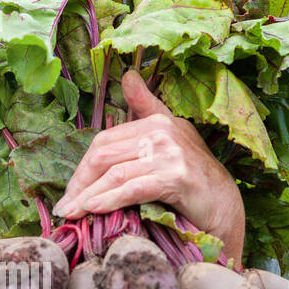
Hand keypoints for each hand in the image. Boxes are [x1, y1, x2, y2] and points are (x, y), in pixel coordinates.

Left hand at [52, 68, 245, 263]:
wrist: (223, 205)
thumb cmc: (193, 177)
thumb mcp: (169, 136)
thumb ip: (146, 107)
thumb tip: (128, 75)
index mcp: (156, 121)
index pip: (105, 141)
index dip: (82, 167)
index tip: (70, 191)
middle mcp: (162, 132)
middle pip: (105, 156)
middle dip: (80, 183)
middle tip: (66, 207)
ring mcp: (170, 154)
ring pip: (115, 174)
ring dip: (89, 196)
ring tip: (72, 214)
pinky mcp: (176, 177)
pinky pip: (133, 188)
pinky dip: (111, 200)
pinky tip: (94, 210)